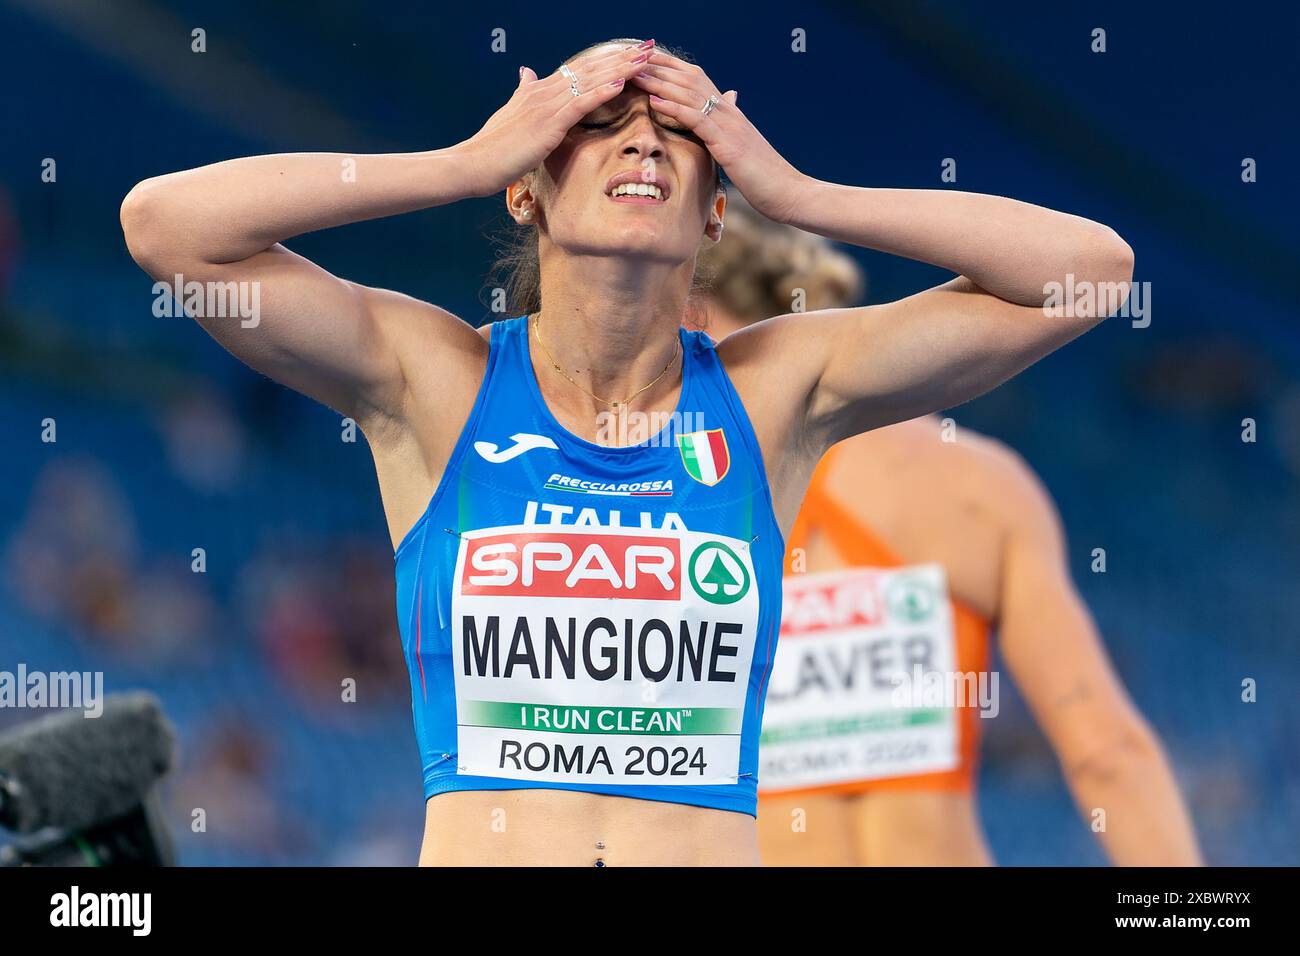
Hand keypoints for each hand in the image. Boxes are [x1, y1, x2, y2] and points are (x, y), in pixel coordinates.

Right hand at [455, 43, 655, 197]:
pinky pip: (579, 103)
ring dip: (620, 68)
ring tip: (645, 59)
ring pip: (589, 81)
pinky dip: (601, 91)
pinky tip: (621, 82)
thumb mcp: (511, 114)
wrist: (474, 162)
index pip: (580, 69)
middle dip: (621, 58)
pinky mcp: (547, 124)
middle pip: (590, 69)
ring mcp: (546, 106)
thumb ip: (522, 92)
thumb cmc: (493, 146)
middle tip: (649, 47)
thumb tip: (526, 72)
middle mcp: (544, 92)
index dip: (606, 59)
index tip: (630, 52)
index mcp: (539, 91)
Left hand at [629, 51, 806, 222]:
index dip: (670, 67)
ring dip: (660, 82)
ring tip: (636, 74)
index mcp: (730, 112)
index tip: (645, 60)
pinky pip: (698, 120)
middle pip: (689, 80)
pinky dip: (675, 107)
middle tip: (631, 59)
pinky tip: (655, 100)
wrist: (788, 192)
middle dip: (659, 68)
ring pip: (690, 94)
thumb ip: (730, 127)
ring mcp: (729, 126)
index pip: (696, 79)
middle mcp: (729, 112)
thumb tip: (729, 104)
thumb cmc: (764, 176)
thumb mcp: (743, 147)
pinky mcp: (728, 144)